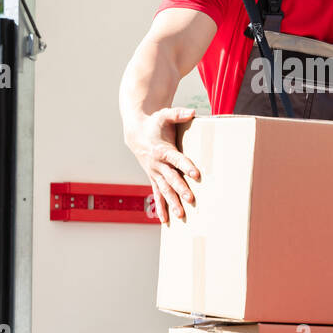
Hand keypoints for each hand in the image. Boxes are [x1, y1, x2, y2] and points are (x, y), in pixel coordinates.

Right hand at [125, 106, 201, 225]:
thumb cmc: (154, 124)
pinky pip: (156, 195)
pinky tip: (165, 221)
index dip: (186, 166)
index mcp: (162, 150)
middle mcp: (157, 164)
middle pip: (170, 178)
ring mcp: (154, 173)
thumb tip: (192, 112)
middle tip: (191, 199)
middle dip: (181, 189)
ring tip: (181, 215)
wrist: (136, 133)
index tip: (197, 174)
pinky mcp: (153, 178)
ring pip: (164, 190)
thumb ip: (178, 114)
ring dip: (172, 203)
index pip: (176, 159)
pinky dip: (160, 208)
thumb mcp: (164, 115)